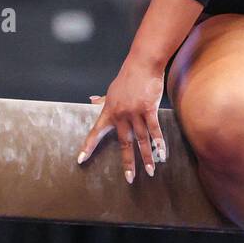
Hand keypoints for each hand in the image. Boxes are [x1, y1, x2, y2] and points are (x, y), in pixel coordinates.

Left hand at [76, 57, 166, 183]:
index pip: (96, 132)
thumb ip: (102, 100)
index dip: (88, 146)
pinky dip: (159, 142)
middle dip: (128, 162)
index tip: (81, 159)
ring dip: (147, 157)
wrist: (142, 64)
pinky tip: (162, 154)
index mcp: (109, 111)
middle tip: (130, 178)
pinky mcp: (149, 108)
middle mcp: (120, 114)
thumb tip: (90, 100)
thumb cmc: (127, 77)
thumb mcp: (111, 90)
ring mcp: (135, 112)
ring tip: (151, 171)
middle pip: (124, 142)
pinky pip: (154, 129)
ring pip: (141, 139)